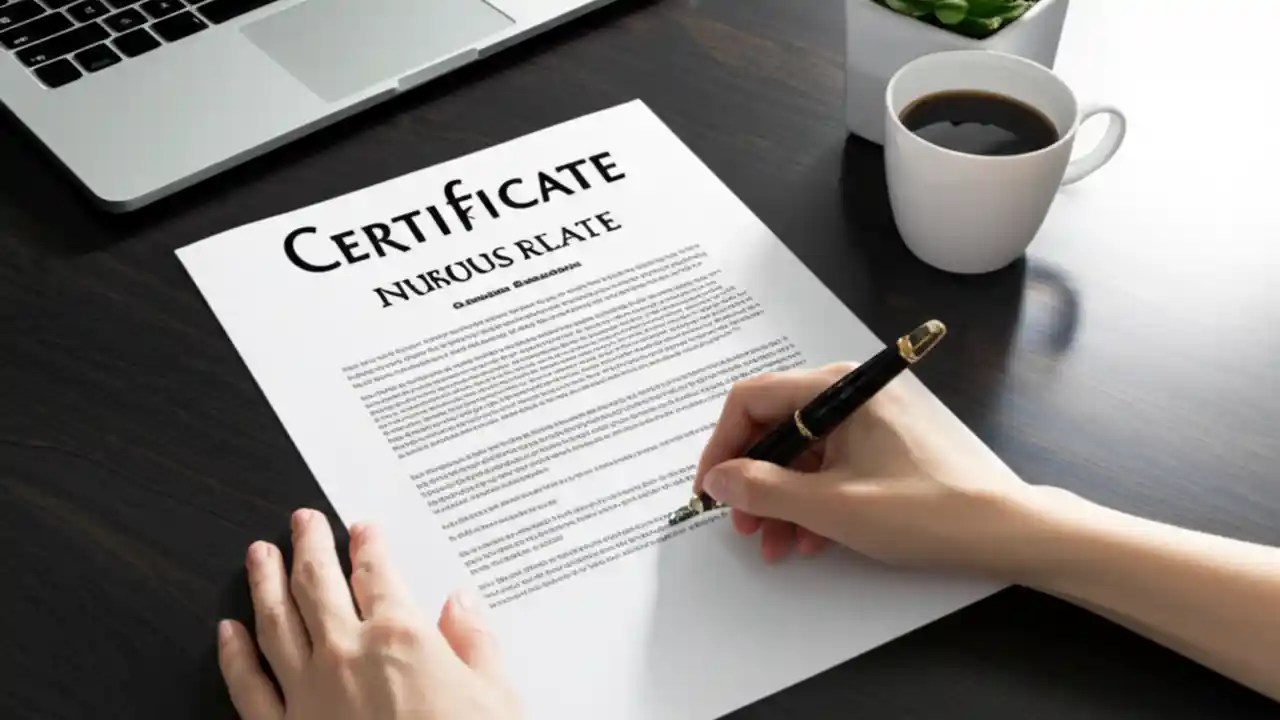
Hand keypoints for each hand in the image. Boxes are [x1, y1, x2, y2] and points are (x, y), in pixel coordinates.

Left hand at [216, 509, 520, 719]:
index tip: (362, 530)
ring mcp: (308, 692)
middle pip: (318, 583)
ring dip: (264, 582)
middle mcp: (347, 655)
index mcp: (401, 637)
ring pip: (275, 622)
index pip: (378, 573)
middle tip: (302, 522)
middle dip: (308, 546)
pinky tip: (227, 632)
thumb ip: (475, 643)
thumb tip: (462, 604)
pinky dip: (234, 654)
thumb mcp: (496, 696)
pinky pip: (248, 686)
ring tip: (258, 555)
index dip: (368, 544)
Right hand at [694, 363, 1053, 576]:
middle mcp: (851, 392)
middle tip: (743, 525)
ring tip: (776, 545)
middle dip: (752, 481)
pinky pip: (829, 464)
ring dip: (780, 499)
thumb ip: (765, 490)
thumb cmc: (927, 510)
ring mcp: (868, 418)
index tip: (711, 487)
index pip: (752, 399)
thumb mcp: (832, 506)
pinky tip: (810, 539)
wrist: (1002, 530)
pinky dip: (811, 500)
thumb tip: (719, 480)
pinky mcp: (882, 443)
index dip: (722, 445)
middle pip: (775, 427)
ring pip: (800, 453)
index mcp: (839, 388)